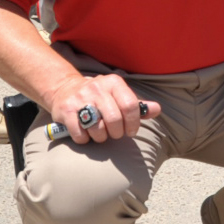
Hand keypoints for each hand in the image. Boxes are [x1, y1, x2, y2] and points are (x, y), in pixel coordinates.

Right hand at [45, 73, 159, 143]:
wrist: (65, 89)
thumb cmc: (99, 97)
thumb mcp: (119, 95)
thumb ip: (138, 105)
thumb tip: (157, 109)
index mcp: (113, 83)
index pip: (130, 106)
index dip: (133, 123)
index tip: (131, 131)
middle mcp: (96, 88)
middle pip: (114, 120)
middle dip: (117, 133)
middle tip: (114, 134)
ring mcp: (80, 99)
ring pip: (97, 129)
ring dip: (101, 137)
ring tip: (99, 133)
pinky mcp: (66, 111)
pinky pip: (80, 135)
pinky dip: (84, 139)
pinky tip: (85, 133)